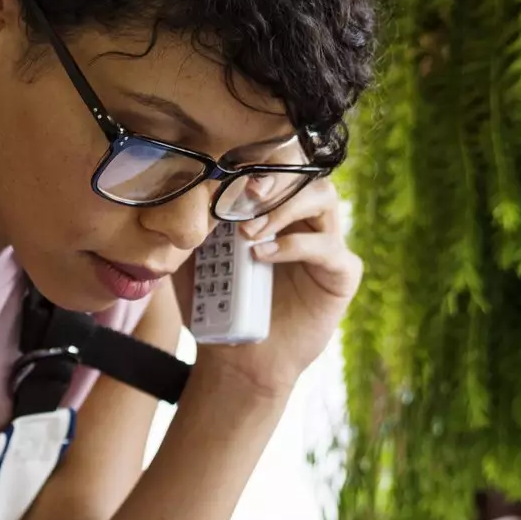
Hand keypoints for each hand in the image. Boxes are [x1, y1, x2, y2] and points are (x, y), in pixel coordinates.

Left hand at [170, 179, 361, 399]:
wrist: (236, 359)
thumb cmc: (216, 307)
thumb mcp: (191, 262)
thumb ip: (189, 228)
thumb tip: (178, 193)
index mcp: (273, 208)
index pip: (275, 166)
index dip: (257, 161)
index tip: (227, 169)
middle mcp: (304, 219)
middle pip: (304, 173)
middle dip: (273, 178)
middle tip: (243, 196)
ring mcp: (326, 243)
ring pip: (323, 198)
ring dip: (285, 207)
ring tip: (248, 233)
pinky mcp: (342, 273)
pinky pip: (330, 248)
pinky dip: (295, 246)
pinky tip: (262, 256)